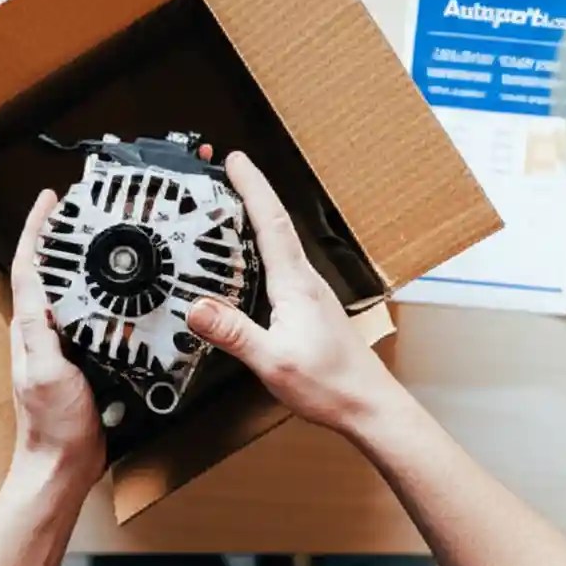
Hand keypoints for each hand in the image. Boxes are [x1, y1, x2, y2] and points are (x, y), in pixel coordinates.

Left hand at [8, 189, 104, 490]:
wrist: (64, 466)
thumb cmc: (51, 427)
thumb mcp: (47, 372)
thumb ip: (40, 332)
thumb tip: (38, 288)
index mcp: (28, 329)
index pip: (29, 266)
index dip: (37, 229)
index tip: (50, 200)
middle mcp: (42, 333)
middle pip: (49, 272)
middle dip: (59, 236)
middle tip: (79, 209)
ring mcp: (63, 348)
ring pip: (72, 294)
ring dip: (83, 263)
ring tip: (102, 239)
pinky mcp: (84, 363)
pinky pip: (95, 321)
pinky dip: (105, 299)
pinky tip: (123, 295)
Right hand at [186, 152, 409, 435]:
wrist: (369, 405)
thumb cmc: (332, 384)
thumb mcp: (273, 360)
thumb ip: (233, 333)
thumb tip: (197, 307)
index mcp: (296, 284)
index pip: (271, 222)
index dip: (252, 187)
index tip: (235, 160)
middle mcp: (306, 282)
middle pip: (275, 225)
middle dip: (251, 194)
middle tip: (226, 173)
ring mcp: (310, 294)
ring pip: (280, 246)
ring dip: (258, 220)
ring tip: (233, 208)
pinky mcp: (310, 310)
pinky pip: (282, 268)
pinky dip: (263, 252)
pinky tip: (254, 264)